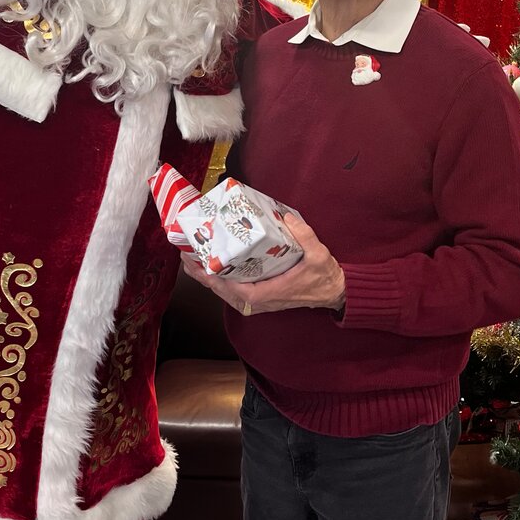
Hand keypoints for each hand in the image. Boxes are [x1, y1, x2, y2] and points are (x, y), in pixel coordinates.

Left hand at [180, 214, 344, 315]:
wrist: (333, 292)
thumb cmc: (323, 277)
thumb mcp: (318, 255)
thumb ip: (304, 236)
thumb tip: (286, 217)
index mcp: (267, 294)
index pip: (232, 289)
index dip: (211, 278)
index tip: (197, 263)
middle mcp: (258, 301)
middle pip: (221, 291)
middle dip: (201, 274)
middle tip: (186, 255)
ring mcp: (257, 301)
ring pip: (224, 292)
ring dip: (207, 277)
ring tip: (192, 258)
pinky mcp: (258, 297)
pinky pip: (232, 291)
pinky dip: (218, 280)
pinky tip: (210, 266)